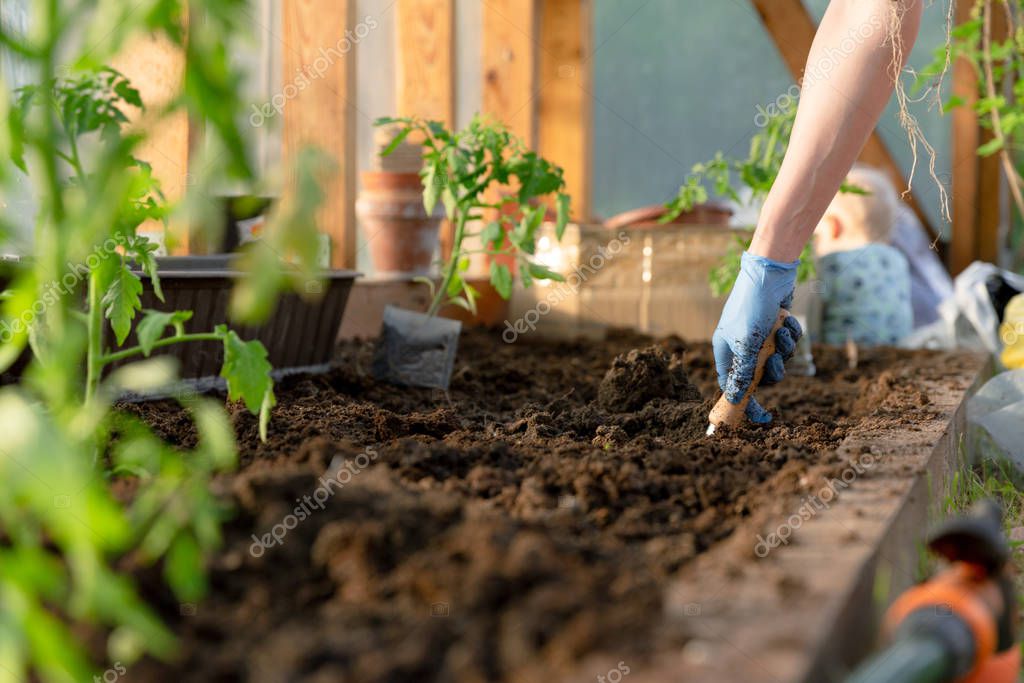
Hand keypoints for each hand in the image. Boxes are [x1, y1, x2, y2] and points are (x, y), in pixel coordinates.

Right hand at [712, 251, 802, 423]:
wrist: (771, 272)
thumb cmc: (753, 306)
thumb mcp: (747, 343)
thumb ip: (742, 372)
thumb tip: (734, 398)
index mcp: (726, 350)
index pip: (731, 385)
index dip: (744, 401)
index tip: (762, 417)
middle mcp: (741, 344)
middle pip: (759, 374)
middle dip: (772, 368)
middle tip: (775, 357)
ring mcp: (760, 335)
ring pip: (777, 359)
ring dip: (784, 348)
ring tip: (781, 331)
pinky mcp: (777, 326)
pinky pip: (787, 343)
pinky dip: (790, 334)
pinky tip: (787, 320)